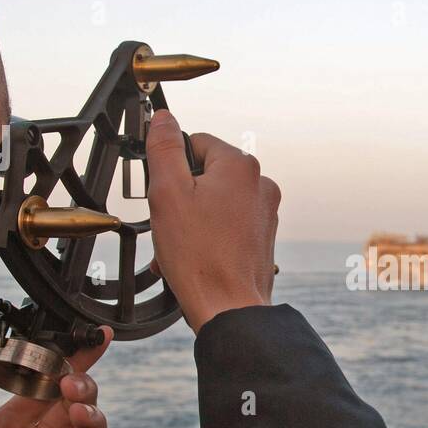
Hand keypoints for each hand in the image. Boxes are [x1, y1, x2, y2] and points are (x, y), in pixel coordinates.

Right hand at [145, 111, 278, 332]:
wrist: (229, 307)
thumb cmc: (200, 257)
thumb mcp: (168, 193)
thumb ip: (164, 149)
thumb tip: (163, 119)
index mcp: (240, 166)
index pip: (196, 143)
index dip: (172, 166)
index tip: (164, 191)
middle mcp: (260, 184)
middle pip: (206, 174)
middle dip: (181, 197)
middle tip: (169, 224)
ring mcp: (264, 212)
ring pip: (214, 202)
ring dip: (190, 220)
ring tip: (178, 247)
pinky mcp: (262, 236)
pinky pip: (227, 225)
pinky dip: (207, 236)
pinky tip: (192, 257)